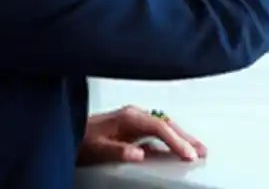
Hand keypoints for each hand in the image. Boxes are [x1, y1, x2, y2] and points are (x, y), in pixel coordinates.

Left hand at [76, 105, 206, 165]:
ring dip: (182, 137)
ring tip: (198, 149)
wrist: (65, 131)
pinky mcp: (133, 127)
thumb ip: (118, 150)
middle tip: (202, 152)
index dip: (176, 140)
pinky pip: (158, 132)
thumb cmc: (79, 139)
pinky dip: (171, 139)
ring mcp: (135, 119)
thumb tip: (140, 154)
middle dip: (186, 137)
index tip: (188, 155)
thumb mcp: (96, 148)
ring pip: (165, 126)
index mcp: (129, 116)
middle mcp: (135, 114)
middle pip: (168, 124)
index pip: (160, 127)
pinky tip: (178, 149)